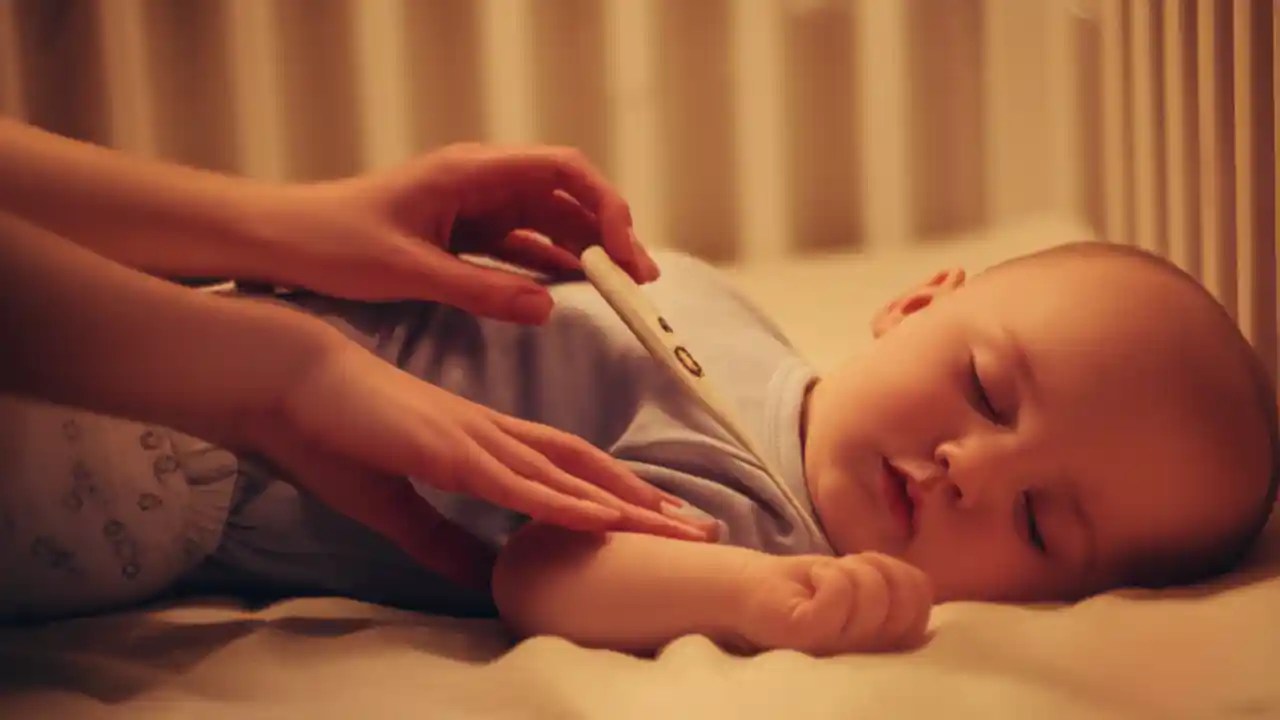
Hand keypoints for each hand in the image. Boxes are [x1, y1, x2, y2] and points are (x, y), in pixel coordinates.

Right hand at [245, 332, 711, 585]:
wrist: (284, 381)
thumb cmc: (333, 433)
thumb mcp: (393, 501)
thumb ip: (437, 536)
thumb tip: (477, 575)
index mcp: (482, 439)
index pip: (567, 467)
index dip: (617, 492)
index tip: (662, 518)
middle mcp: (491, 433)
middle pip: (587, 468)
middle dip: (645, 501)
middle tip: (700, 527)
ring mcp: (473, 438)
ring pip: (567, 475)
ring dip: (625, 505)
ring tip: (677, 528)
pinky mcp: (445, 449)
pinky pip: (518, 482)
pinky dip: (565, 502)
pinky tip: (605, 518)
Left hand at [251, 143, 660, 322]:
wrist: (281, 239)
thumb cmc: (332, 241)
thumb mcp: (408, 270)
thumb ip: (479, 289)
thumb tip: (548, 308)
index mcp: (471, 170)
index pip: (562, 171)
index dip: (605, 206)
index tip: (625, 252)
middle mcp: (481, 181)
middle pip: (566, 197)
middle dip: (609, 235)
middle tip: (641, 281)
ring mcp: (475, 206)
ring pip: (549, 222)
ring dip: (586, 253)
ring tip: (622, 290)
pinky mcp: (464, 233)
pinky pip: (521, 246)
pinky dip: (551, 266)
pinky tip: (574, 291)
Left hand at [734, 553, 932, 654]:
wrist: (742, 589)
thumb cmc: (801, 585)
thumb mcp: (856, 579)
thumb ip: (890, 585)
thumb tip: (922, 584)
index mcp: (881, 634)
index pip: (923, 598)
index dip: (901, 571)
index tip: (866, 567)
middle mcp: (865, 648)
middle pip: (907, 599)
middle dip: (879, 568)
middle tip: (844, 571)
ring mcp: (837, 645)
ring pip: (875, 594)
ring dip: (849, 569)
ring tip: (823, 578)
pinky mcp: (809, 635)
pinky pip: (841, 596)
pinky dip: (830, 574)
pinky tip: (813, 580)